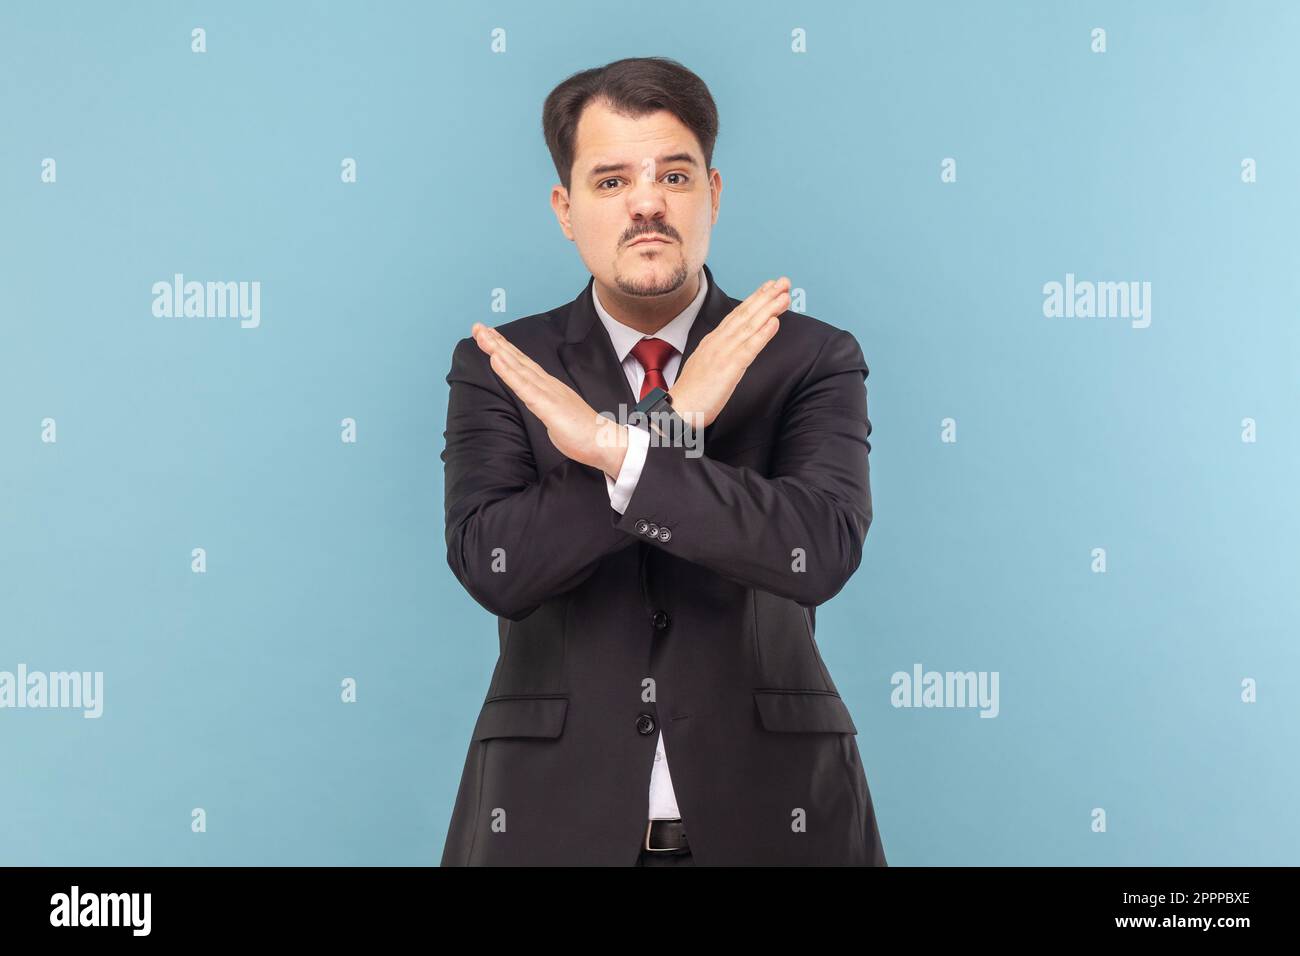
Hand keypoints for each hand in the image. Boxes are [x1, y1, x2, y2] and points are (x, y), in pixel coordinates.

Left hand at [470, 322, 627, 476]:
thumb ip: (546, 408)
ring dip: (498, 350)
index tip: (489, 336)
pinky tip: (496, 359)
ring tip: (482, 336)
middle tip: (478, 326)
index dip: (505, 349)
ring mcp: (547, 392)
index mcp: (549, 387)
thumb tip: (539, 407)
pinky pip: (523, 386)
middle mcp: (547, 384)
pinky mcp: (547, 405)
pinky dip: (508, 371)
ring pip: (518, 367)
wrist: (605, 443)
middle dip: (496, 342)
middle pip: (518, 359)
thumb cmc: (583, 433)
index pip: (523, 364)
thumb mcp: (558, 417)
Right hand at [669, 277, 788, 429]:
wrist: (679, 409)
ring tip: (784, 297)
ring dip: (768, 310)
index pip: (737, 315)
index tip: (769, 287)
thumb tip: (734, 346)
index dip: (755, 299)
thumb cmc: (693, 393)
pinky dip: (762, 335)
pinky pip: (749, 349)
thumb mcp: (707, 365)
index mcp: (713, 341)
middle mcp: (718, 342)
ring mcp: (723, 353)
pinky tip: (774, 323)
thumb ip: (720, 352)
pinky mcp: (728, 369)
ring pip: (749, 327)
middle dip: (766, 297)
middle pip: (745, 315)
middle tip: (783, 281)